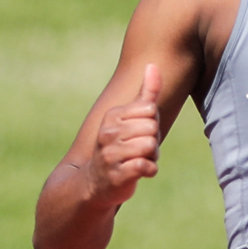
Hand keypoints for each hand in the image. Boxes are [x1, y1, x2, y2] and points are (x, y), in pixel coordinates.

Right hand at [87, 64, 162, 206]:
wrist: (95, 184)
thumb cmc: (120, 147)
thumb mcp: (129, 119)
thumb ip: (145, 93)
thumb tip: (153, 64)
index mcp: (112, 116)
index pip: (150, 109)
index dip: (152, 124)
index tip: (139, 133)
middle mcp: (108, 132)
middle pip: (153, 129)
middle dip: (153, 142)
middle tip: (138, 150)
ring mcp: (110, 154)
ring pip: (151, 147)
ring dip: (151, 157)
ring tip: (137, 160)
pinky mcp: (117, 175)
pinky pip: (147, 167)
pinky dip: (149, 171)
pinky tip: (138, 172)